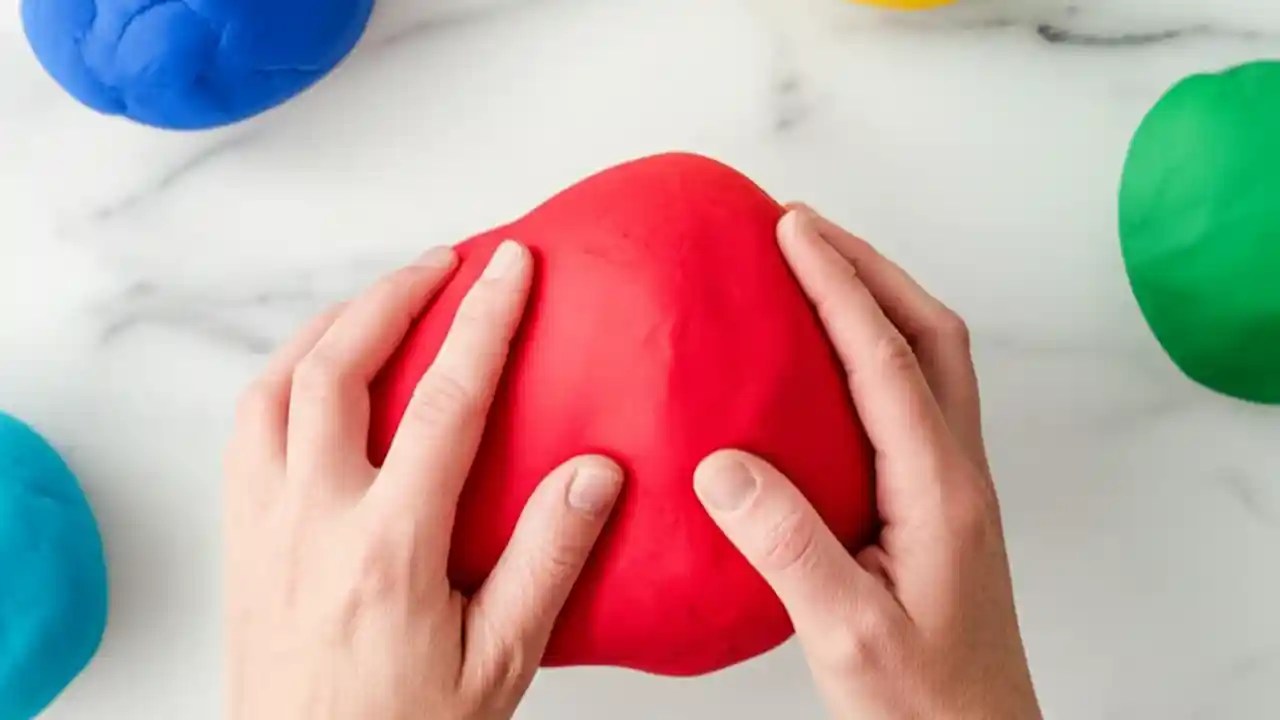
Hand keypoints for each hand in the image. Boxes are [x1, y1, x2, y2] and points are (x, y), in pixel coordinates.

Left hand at [224, 242, 623, 719]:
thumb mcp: (497, 662)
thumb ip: (546, 561)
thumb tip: (595, 472)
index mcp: (389, 546)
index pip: (445, 401)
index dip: (484, 321)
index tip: (510, 266)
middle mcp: (312, 519)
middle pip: (336, 366)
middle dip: (395, 294)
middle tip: (444, 260)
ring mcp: (263, 525)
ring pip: (274, 386)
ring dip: (328, 325)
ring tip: (378, 299)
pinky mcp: (239, 541)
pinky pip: (246, 429)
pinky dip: (282, 377)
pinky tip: (313, 377)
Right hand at [695, 208, 1040, 718]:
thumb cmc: (924, 704)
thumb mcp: (848, 635)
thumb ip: (788, 548)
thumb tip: (722, 464)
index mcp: (939, 491)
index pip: (885, 359)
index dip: (838, 285)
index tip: (791, 229)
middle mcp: (956, 474)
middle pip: (927, 335)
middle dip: (867, 267)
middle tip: (802, 226)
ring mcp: (951, 487)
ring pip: (928, 362)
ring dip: (878, 300)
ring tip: (816, 268)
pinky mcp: (935, 505)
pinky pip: (910, 399)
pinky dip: (873, 351)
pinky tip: (825, 363)